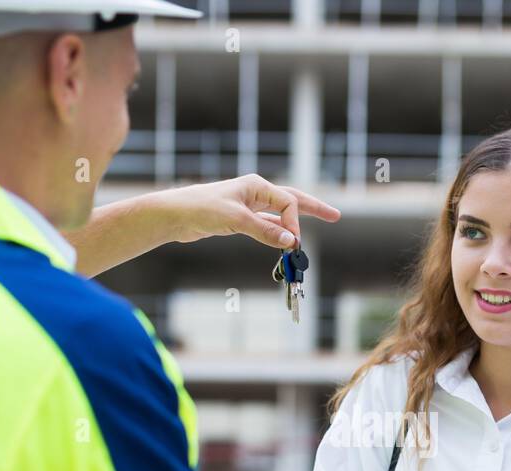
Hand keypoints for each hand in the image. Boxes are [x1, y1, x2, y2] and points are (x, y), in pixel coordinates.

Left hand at [170, 174, 340, 248]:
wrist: (175, 215)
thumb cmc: (202, 209)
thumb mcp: (236, 219)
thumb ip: (265, 231)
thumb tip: (292, 242)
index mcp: (257, 186)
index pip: (288, 203)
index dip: (294, 224)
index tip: (292, 244)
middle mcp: (256, 193)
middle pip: (292, 201)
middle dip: (314, 208)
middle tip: (335, 216)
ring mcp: (249, 206)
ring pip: (280, 215)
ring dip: (296, 223)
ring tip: (319, 221)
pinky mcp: (241, 219)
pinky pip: (267, 226)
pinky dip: (278, 233)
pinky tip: (286, 240)